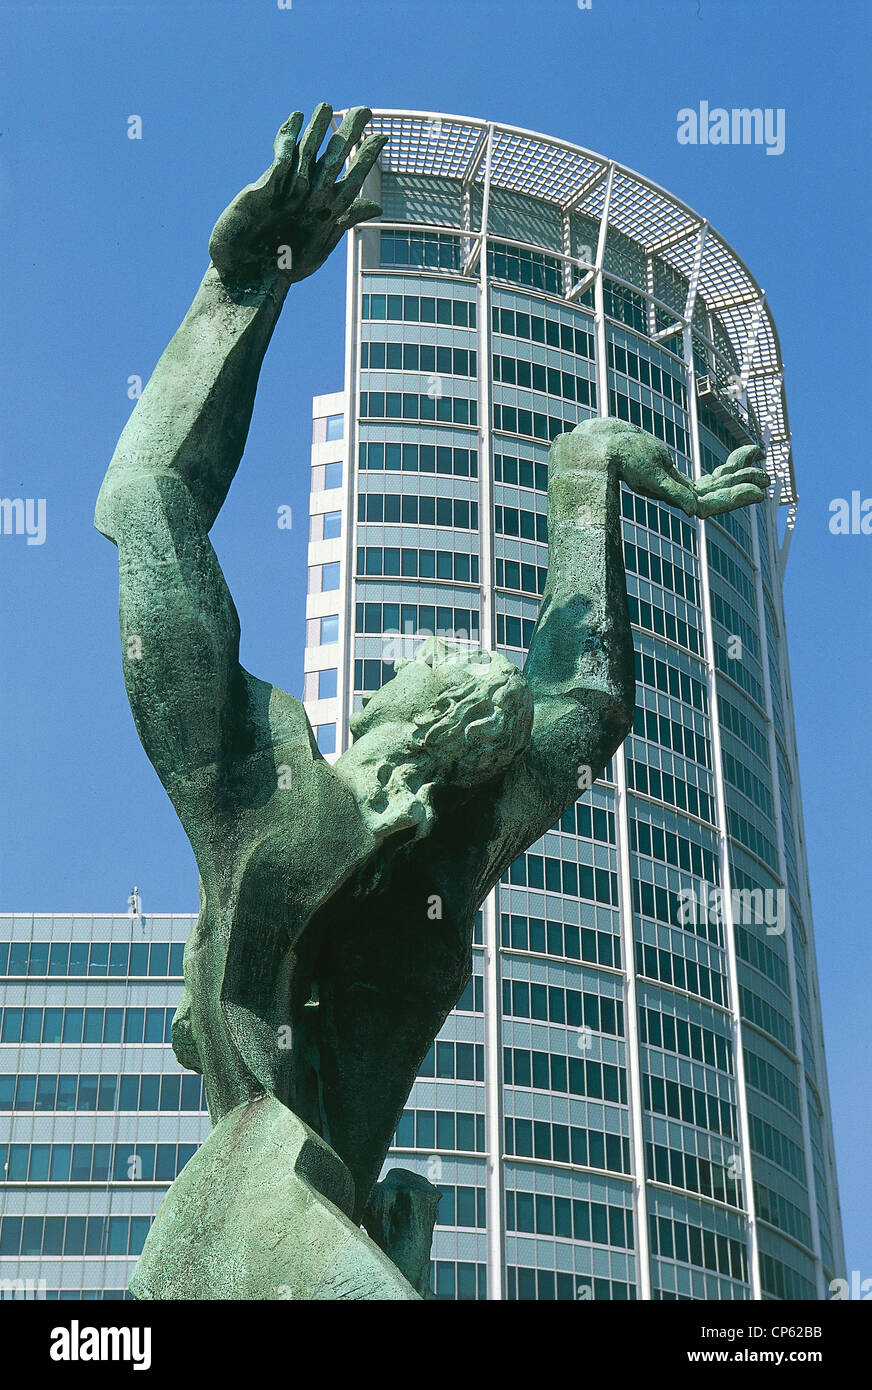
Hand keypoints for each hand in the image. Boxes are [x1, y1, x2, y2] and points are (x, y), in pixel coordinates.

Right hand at [208, 104, 386, 288]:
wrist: (248, 276)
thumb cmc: (282, 267)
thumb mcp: (320, 245)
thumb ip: (345, 220)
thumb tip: (377, 205)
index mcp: (325, 212)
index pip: (351, 178)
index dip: (365, 157)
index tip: (382, 136)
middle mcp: (308, 197)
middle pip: (331, 159)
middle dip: (347, 135)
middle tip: (364, 110)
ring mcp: (286, 190)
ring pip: (306, 154)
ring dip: (317, 130)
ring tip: (327, 107)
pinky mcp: (264, 188)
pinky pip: (280, 160)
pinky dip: (287, 140)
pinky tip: (296, 119)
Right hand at [604, 421, 768, 518]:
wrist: (598, 444)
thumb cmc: (622, 455)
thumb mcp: (651, 472)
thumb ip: (675, 492)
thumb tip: (697, 511)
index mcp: (673, 496)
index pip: (712, 503)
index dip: (736, 497)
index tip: (760, 491)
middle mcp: (678, 493)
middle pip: (719, 493)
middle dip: (744, 482)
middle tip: (769, 475)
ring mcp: (676, 483)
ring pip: (716, 483)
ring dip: (738, 472)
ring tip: (760, 457)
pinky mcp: (674, 471)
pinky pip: (707, 474)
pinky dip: (725, 465)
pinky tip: (740, 457)